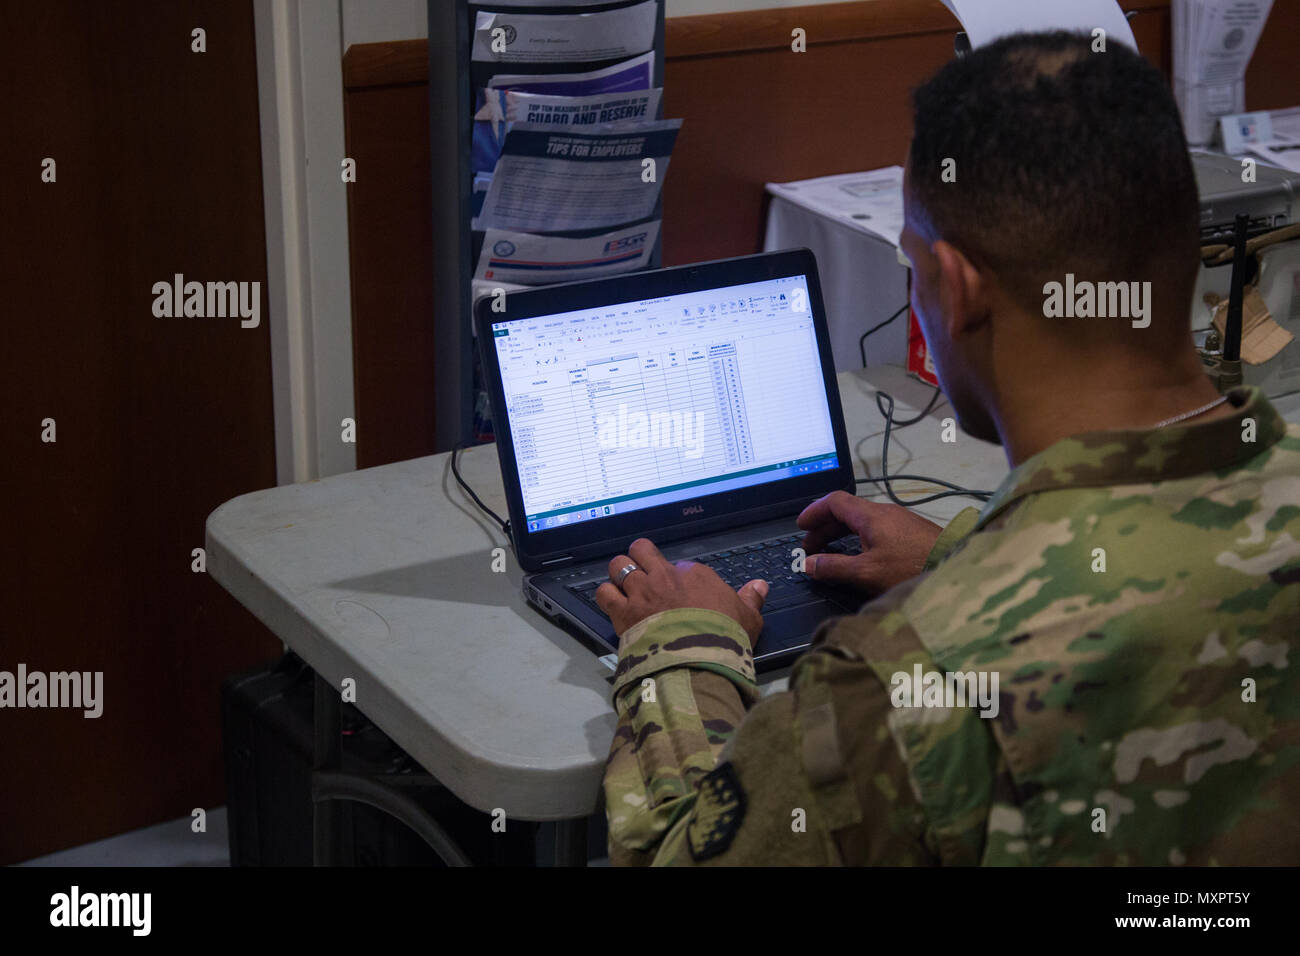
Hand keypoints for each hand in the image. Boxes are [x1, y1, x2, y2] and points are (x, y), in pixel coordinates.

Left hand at [595, 538, 767, 642]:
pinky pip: (604, 592)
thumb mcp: (748, 617)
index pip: (679, 565)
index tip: (679, 592)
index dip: (677, 577)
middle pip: (642, 551)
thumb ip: (751, 599)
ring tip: (623, 585)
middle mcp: (664, 576)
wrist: (699, 657)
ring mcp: (641, 592)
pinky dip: (606, 596)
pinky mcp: (623, 612)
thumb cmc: (725, 637)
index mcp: (694, 574)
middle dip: (639, 558)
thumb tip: (760, 586)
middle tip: (642, 572)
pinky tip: (612, 603)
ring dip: (619, 574)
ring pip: (618, 566)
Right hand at [796, 490, 942, 593]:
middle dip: (824, 527)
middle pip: (846, 511)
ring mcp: (900, 522)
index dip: (814, 511)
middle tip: (811, 547)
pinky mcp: (911, 534)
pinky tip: (860, 556)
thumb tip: (808, 564)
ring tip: (831, 553)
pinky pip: (876, 529)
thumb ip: (833, 567)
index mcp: (871, 515)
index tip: (801, 526)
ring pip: (862, 521)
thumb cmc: (914, 568)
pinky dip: (859, 539)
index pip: (834, 502)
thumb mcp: (866, 572)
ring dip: (842, 534)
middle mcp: (885, 513)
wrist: (957, 569)